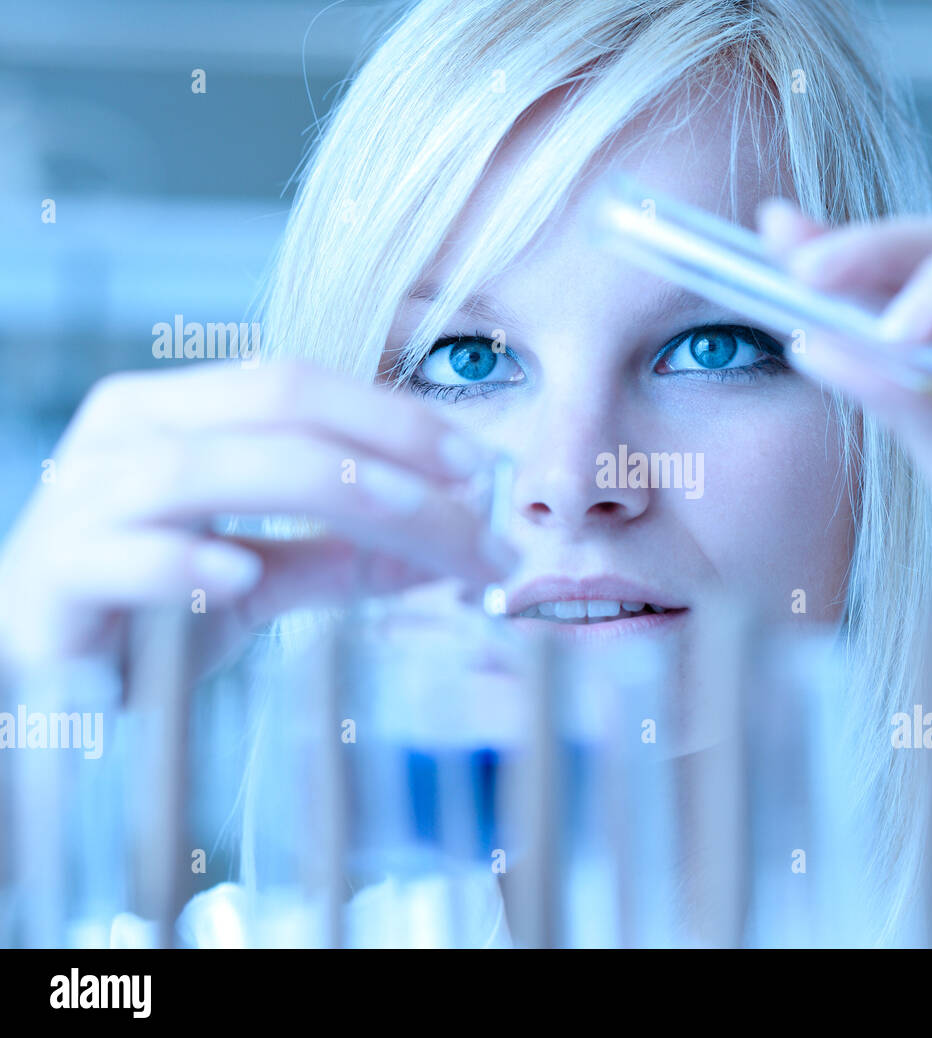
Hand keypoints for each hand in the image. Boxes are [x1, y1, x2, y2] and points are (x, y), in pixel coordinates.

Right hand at [0, 360, 515, 677]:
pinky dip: (179, 562)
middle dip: (391, 450)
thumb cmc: (146, 614)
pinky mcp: (52, 577)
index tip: (479, 467)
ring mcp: (82, 498)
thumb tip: (451, 550)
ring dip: (334, 495)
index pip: (299, 384)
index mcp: (178, 413)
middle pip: (274, 405)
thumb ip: (342, 557)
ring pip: (212, 465)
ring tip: (419, 530)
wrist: (34, 674)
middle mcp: (128, 432)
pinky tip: (237, 578)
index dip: (396, 416)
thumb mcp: (260, 575)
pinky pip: (116, 554)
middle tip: (474, 505)